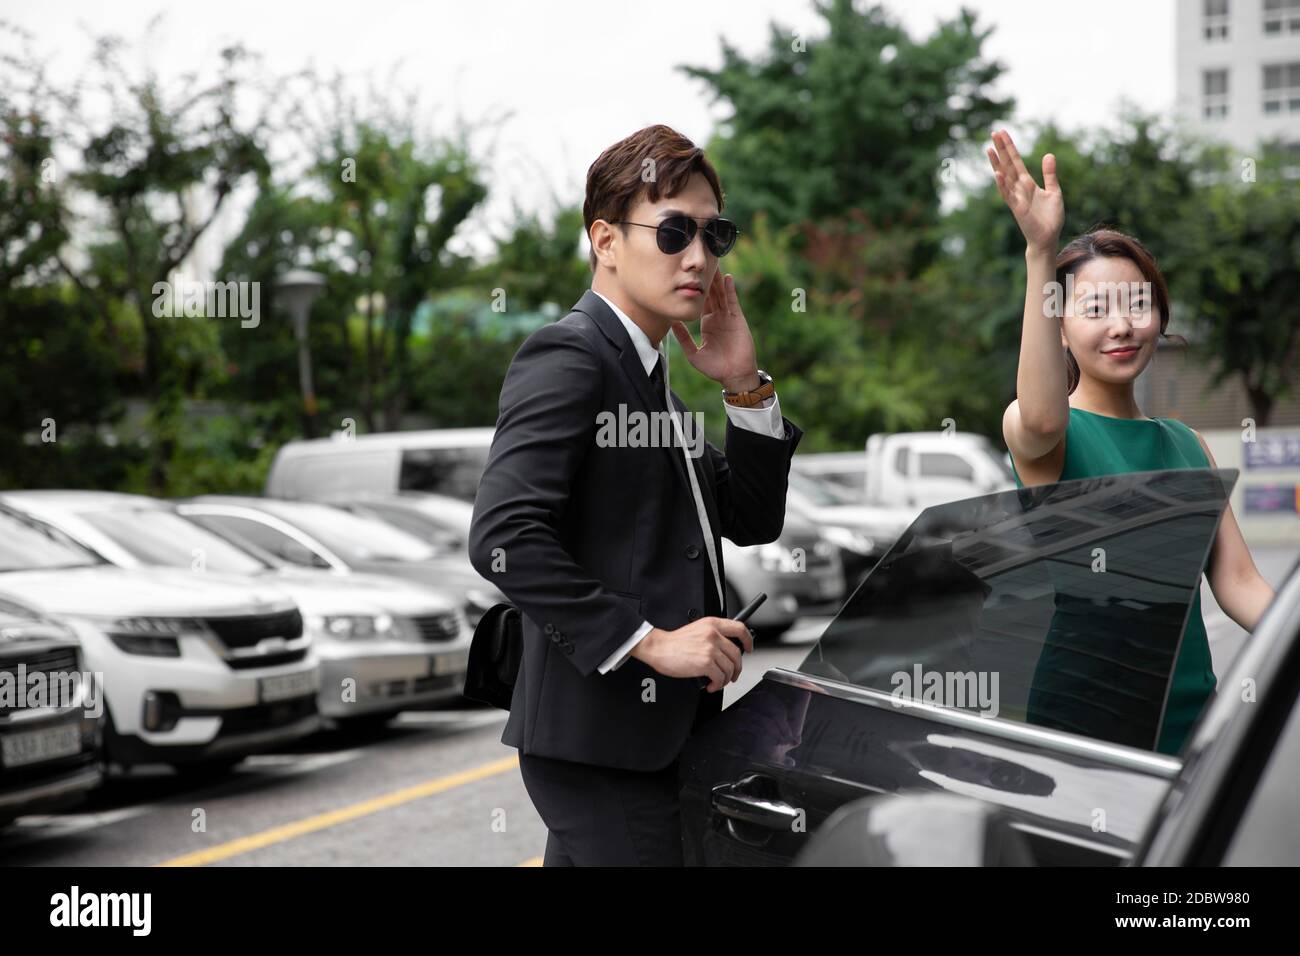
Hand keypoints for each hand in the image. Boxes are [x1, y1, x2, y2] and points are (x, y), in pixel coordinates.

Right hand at [630, 616, 754, 692]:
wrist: (659, 647)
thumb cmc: (674, 642)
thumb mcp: (697, 630)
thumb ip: (713, 635)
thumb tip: (726, 651)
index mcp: (712, 624)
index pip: (740, 628)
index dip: (748, 639)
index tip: (749, 647)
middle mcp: (713, 634)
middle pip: (737, 654)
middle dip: (737, 668)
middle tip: (732, 675)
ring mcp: (710, 648)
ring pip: (730, 668)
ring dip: (725, 679)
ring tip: (717, 682)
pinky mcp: (705, 663)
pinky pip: (720, 677)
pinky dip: (717, 685)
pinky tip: (710, 685)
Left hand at [670, 273, 759, 392]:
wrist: (734, 375)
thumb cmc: (715, 368)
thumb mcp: (693, 353)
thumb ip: (683, 338)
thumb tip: (671, 324)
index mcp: (707, 324)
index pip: (700, 303)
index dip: (695, 291)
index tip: (687, 278)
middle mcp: (718, 318)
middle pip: (711, 295)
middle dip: (706, 280)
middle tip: (700, 264)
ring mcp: (728, 317)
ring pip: (721, 294)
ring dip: (717, 280)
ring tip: (713, 264)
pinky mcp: (737, 319)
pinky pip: (733, 301)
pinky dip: (730, 290)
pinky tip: (727, 278)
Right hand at [987, 129, 1062, 252]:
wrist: (1048, 238)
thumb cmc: (1050, 218)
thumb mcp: (1054, 191)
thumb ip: (1050, 174)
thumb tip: (1048, 154)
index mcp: (1027, 184)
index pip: (1016, 162)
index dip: (1010, 148)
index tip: (1002, 133)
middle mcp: (1018, 189)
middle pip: (1007, 165)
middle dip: (1001, 149)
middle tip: (994, 132)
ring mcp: (1016, 198)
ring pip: (1004, 177)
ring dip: (996, 163)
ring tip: (989, 149)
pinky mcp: (1018, 209)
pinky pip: (1008, 195)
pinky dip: (1003, 184)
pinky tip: (998, 173)